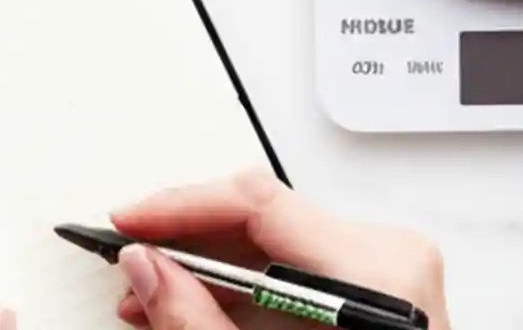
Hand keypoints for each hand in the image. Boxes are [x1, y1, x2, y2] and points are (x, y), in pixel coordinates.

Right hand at [110, 169, 450, 329]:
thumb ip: (199, 325)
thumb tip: (147, 268)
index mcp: (377, 276)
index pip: (258, 203)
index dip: (180, 208)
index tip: (130, 223)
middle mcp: (392, 257)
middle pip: (261, 213)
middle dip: (184, 240)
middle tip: (131, 265)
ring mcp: (389, 269)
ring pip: (271, 234)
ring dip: (206, 260)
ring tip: (153, 293)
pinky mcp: (377, 285)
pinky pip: (294, 257)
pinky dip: (241, 278)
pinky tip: (201, 298)